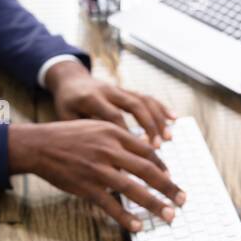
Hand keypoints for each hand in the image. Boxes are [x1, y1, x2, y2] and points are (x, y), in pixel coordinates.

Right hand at [7, 119, 185, 230]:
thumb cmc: (68, 136)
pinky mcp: (87, 187)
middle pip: (148, 170)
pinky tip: (137, 226)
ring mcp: (98, 170)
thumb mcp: (96, 127)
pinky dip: (125, 217)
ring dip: (155, 204)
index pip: (147, 151)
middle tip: (182, 198)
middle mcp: (109, 150)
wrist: (40, 145)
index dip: (162, 166)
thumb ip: (118, 138)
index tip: (170, 176)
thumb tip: (142, 152)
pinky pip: (111, 205)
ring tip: (169, 215)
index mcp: (114, 133)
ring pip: (134, 189)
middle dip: (169, 186)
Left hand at [45, 59, 174, 146]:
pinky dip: (161, 107)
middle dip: (149, 126)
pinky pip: (146, 97)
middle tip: (158, 148)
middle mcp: (108, 91)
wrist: (70, 80)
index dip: (125, 135)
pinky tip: (174, 119)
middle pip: (134, 106)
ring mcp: (120, 89)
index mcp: (90, 98)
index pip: (113, 116)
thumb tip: (101, 161)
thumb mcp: (67, 119)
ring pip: (143, 101)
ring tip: (168, 138)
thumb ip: (83, 135)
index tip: (133, 155)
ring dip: (158, 119)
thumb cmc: (67, 105)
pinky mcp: (126, 90)